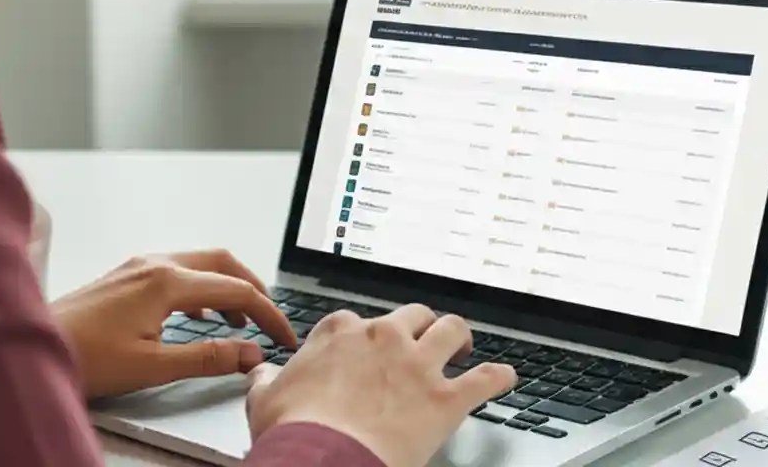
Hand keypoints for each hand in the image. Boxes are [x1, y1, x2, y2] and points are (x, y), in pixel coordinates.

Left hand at [51, 250, 296, 398]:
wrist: (30, 346)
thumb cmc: (82, 357)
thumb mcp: (152, 366)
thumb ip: (207, 357)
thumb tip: (249, 354)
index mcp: (167, 282)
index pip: (236, 291)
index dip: (268, 315)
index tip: (284, 337)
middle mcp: (155, 263)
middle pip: (224, 263)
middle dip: (254, 290)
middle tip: (271, 320)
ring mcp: (139, 266)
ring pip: (201, 264)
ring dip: (228, 288)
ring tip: (241, 323)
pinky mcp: (127, 275)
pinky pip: (179, 270)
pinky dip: (202, 289)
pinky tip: (200, 316)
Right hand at [245, 304, 515, 466]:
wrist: (322, 460)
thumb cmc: (293, 432)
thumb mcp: (265, 400)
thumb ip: (267, 381)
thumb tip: (260, 375)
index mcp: (341, 333)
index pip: (356, 321)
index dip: (362, 336)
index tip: (363, 347)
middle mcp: (384, 337)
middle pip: (411, 315)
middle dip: (418, 325)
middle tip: (420, 339)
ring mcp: (418, 365)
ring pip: (452, 331)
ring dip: (460, 336)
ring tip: (464, 345)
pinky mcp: (445, 398)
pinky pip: (485, 379)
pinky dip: (499, 377)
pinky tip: (507, 378)